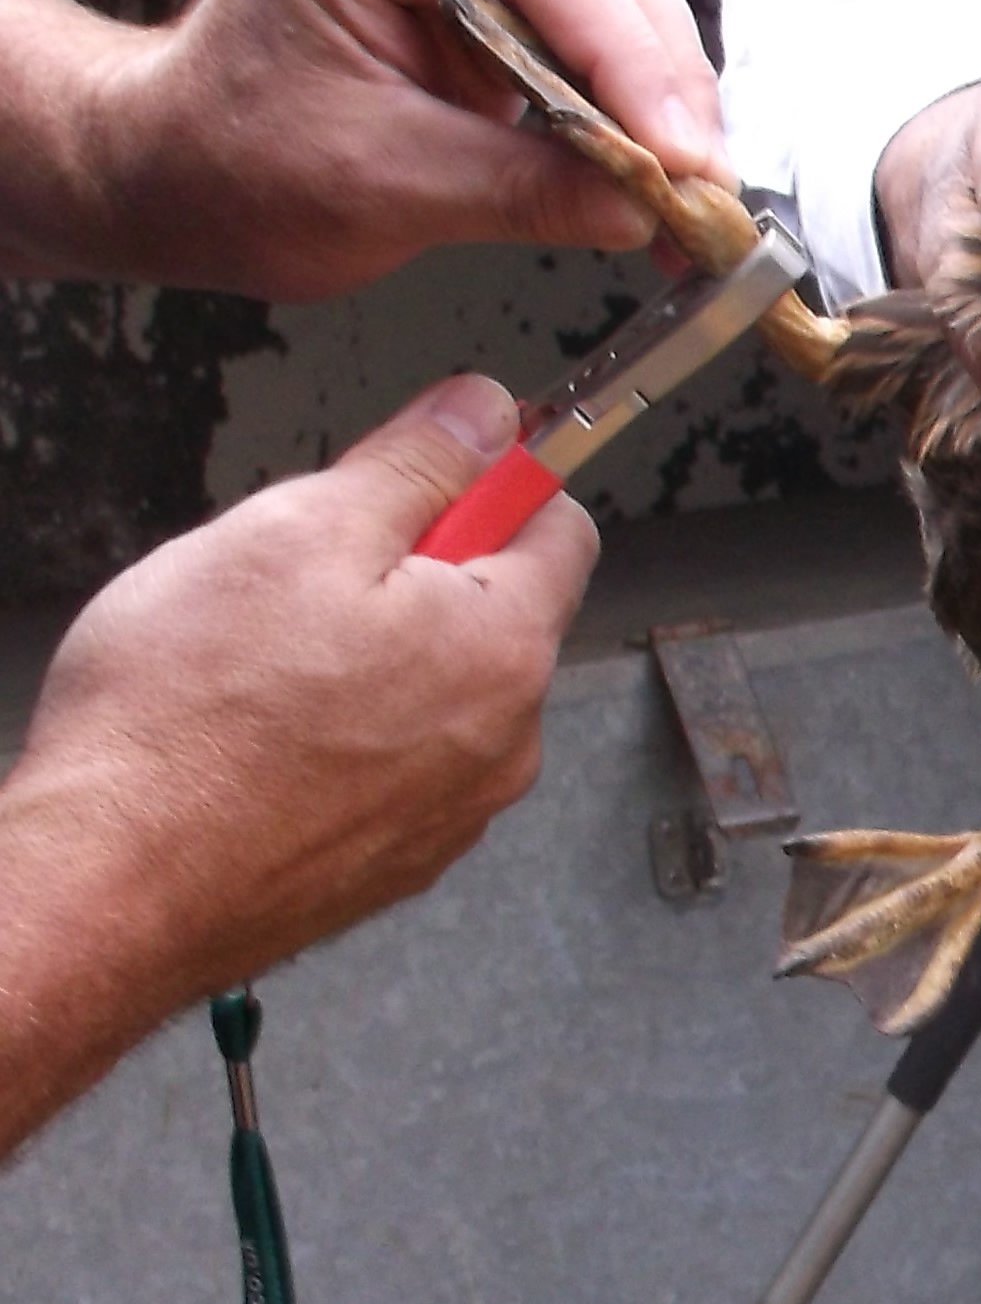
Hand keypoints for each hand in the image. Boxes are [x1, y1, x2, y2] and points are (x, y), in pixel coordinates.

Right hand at [0, 375, 591, 1149]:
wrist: (98, 892)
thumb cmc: (184, 721)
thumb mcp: (299, 531)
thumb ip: (417, 462)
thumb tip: (485, 412)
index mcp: (504, 648)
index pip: (560, 525)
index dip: (493, 482)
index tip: (427, 472)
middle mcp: (503, 741)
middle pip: (495, 608)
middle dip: (417, 571)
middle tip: (304, 575)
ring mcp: (448, 812)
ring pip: (437, 688)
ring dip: (374, 655)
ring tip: (262, 664)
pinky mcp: (386, 862)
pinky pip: (391, 763)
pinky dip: (343, 735)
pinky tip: (257, 735)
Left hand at [89, 0, 728, 299]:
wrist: (171, 164)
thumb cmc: (234, 164)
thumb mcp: (384, 189)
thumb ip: (526, 190)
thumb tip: (645, 208)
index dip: (634, 62)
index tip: (683, 157)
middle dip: (661, 71)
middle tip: (705, 176)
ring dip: (657, 74)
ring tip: (689, 171)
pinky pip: (586, 1)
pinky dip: (626, 76)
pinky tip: (651, 141)